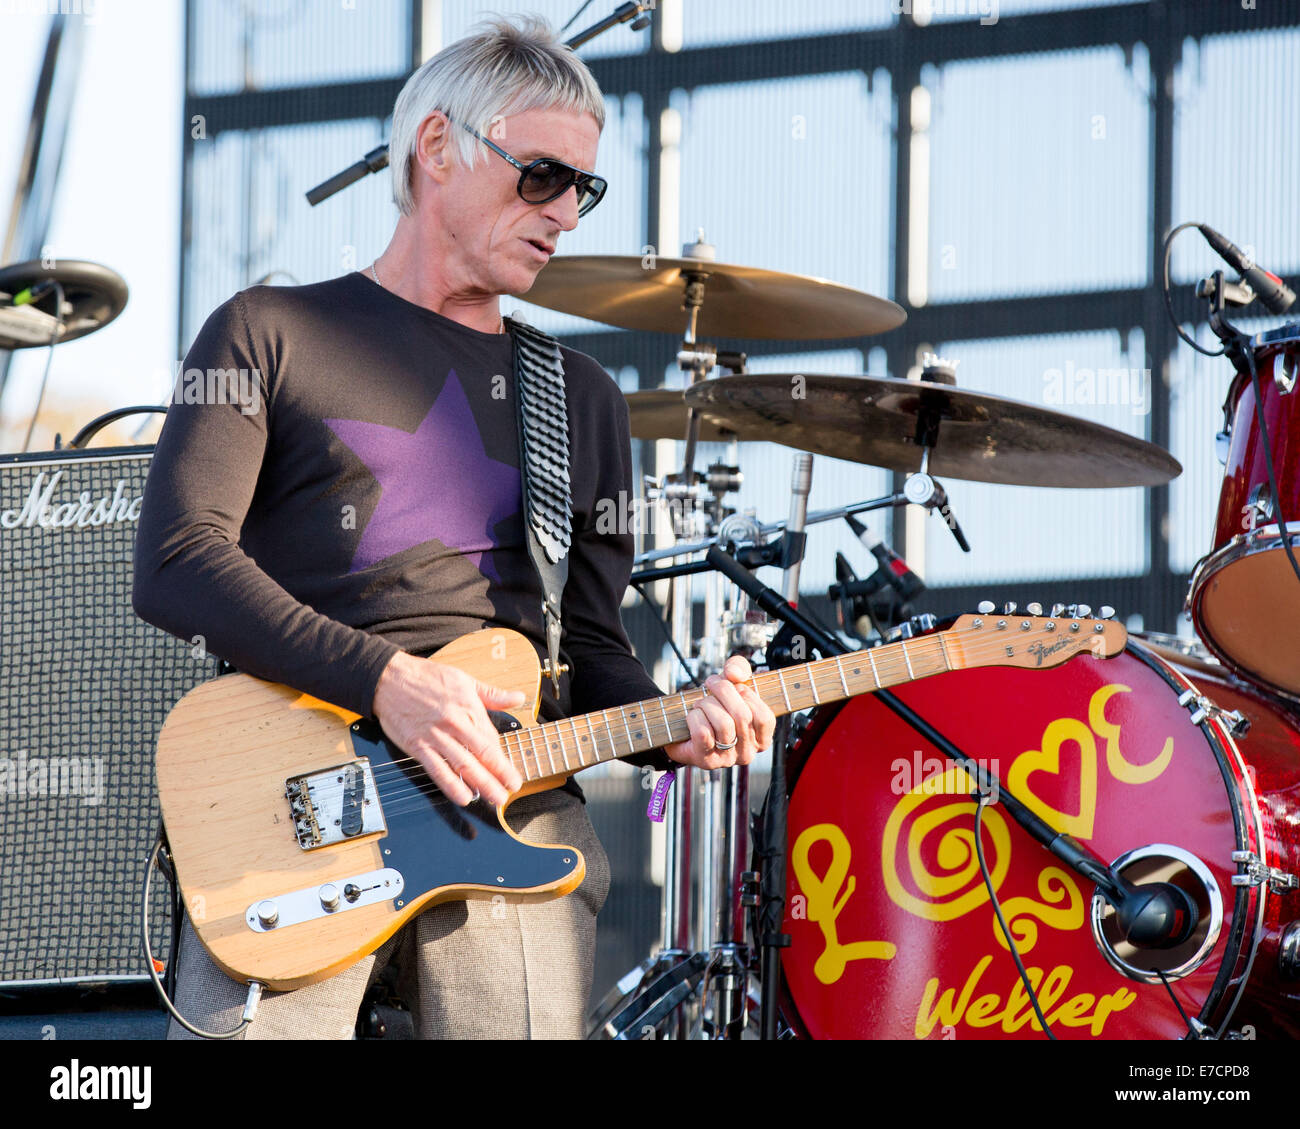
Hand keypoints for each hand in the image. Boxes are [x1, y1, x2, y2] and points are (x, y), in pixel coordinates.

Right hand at [371, 651, 524, 806]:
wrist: (389, 678)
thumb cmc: (425, 677)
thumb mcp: (464, 679)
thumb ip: (492, 694)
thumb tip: (518, 697)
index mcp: (469, 708)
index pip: (491, 738)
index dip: (502, 757)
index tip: (511, 770)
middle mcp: (455, 724)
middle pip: (483, 754)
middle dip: (500, 774)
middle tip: (512, 789)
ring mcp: (436, 737)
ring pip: (464, 765)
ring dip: (482, 784)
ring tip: (495, 798)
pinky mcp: (418, 746)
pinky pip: (437, 769)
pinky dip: (451, 785)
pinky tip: (463, 797)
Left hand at [663, 655, 775, 769]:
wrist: (684, 727)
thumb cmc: (714, 706)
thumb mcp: (731, 682)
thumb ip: (738, 668)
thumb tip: (736, 674)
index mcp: (761, 738)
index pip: (764, 717)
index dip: (747, 694)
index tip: (733, 684)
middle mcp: (748, 753)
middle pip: (742, 716)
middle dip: (723, 691)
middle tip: (711, 683)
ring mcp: (728, 759)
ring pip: (723, 724)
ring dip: (707, 704)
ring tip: (701, 702)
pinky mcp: (707, 760)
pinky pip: (704, 732)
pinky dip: (695, 717)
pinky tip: (693, 715)